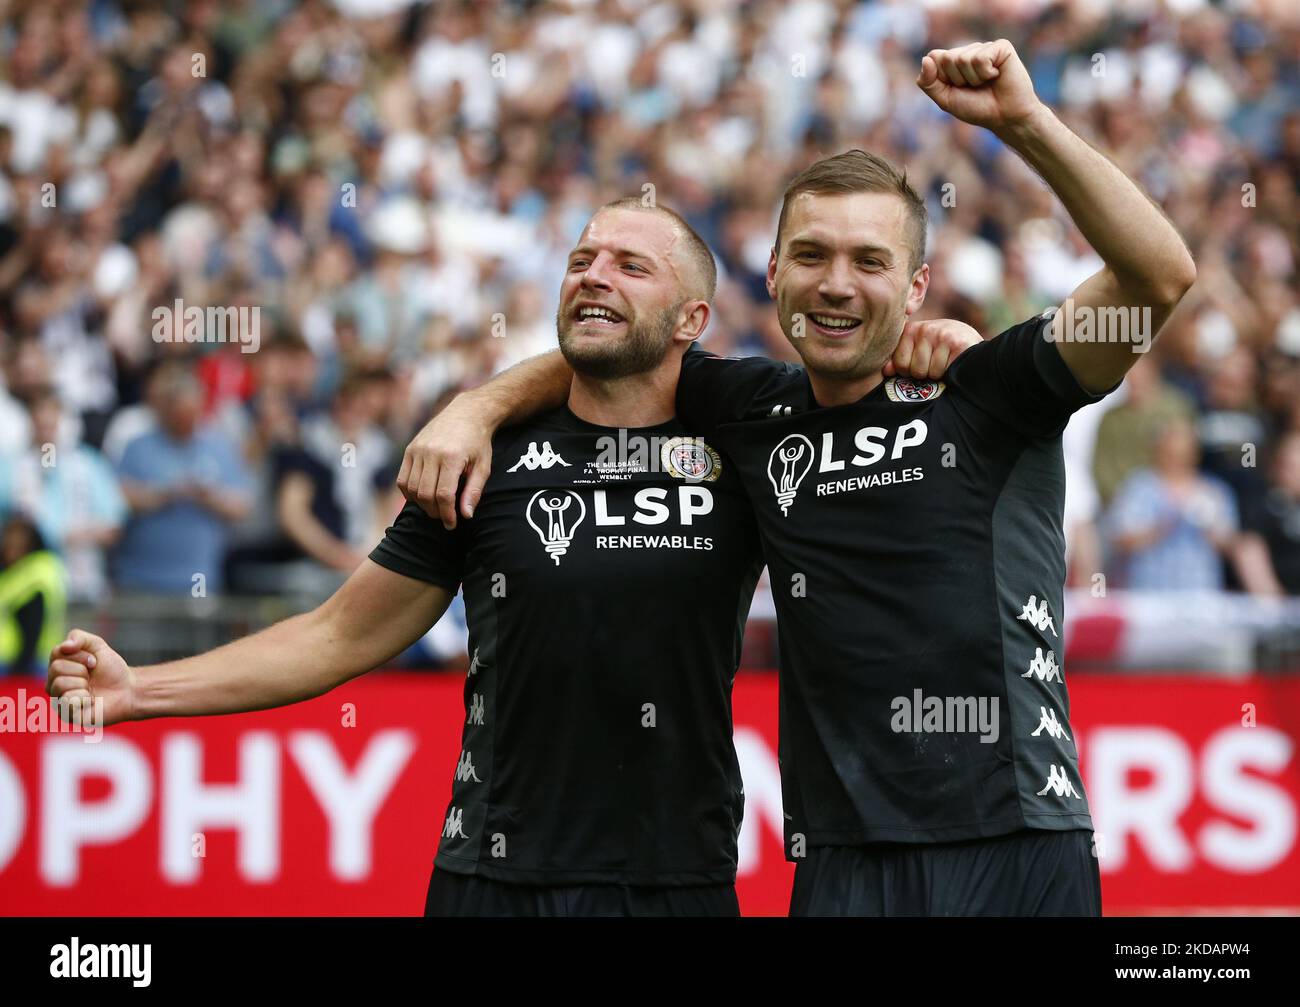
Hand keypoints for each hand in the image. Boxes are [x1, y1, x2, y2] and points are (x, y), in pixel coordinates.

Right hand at [46, 630, 134, 727]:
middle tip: (92, 677)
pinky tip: (91, 701)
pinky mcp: (67, 714)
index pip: (56, 652)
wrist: (128, 690)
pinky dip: (85, 698)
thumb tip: (64, 646)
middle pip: (56, 668)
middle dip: (82, 670)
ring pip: (60, 684)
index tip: (94, 661)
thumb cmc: (112, 670)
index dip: (80, 655)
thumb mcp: (97, 645)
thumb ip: (78, 637)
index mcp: (58, 666)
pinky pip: (67, 701)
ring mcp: (59, 699)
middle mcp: (54, 683)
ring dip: (83, 684)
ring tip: (91, 689)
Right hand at [397, 393, 495, 529]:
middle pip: (425, 494)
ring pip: (412, 488)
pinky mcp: (410, 449)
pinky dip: (409, 493)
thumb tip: (466, 515)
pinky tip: (422, 497)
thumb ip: (474, 491)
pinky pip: (402, 478)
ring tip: (435, 508)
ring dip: (422, 504)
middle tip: (444, 518)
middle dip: (434, 512)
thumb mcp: (483, 466)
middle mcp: (431, 452)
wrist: (467, 413)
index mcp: (452, 457)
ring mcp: (418, 449)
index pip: (444, 495)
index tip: (452, 524)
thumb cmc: (478, 442)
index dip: (447, 514)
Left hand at [883, 318, 981, 379]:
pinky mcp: (958, 343)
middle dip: (925, 373)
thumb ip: (899, 359)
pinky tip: (955, 362)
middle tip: (936, 362)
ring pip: (931, 373)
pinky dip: (950, 373)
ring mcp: (942, 335)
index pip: (899, 363)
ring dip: (939, 374)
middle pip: (915, 370)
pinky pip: (945, 372)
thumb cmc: (939, 350)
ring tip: (946, 362)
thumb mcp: (917, 351)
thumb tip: (885, 371)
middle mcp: (925, 329)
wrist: (971, 342)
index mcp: (910, 330)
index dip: (909, 370)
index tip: (920, 362)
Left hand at [916, 39, 1043, 132]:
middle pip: (947, 58)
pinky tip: (996, 75)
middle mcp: (969, 50)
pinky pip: (980, 58)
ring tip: (986, 83)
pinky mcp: (1001, 46)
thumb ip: (928, 82)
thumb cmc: (977, 108)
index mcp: (954, 61)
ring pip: (963, 59)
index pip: (934, 56)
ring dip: (973, 79)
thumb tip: (926, 58)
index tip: (957, 88)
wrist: (1005, 117)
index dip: (942, 77)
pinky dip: (985, 73)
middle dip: (957, 79)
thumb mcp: (945, 99)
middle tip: (974, 87)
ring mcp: (985, 47)